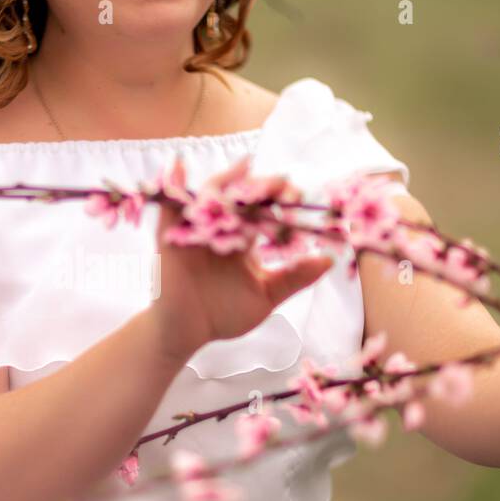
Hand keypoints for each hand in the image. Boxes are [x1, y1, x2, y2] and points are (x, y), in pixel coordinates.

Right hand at [149, 160, 333, 362]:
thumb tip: (330, 260)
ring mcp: (196, 228)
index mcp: (245, 238)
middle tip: (279, 184)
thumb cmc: (225, 316)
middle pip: (241, 196)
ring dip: (227, 181)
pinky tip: (178, 167)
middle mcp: (222, 227)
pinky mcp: (171, 235)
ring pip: (211, 195)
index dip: (282, 199)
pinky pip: (169, 205)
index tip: (298, 197)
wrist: (187, 333)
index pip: (266, 209)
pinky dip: (172, 185)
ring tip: (243, 169)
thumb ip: (295, 278)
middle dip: (261, 186)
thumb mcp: (266, 296)